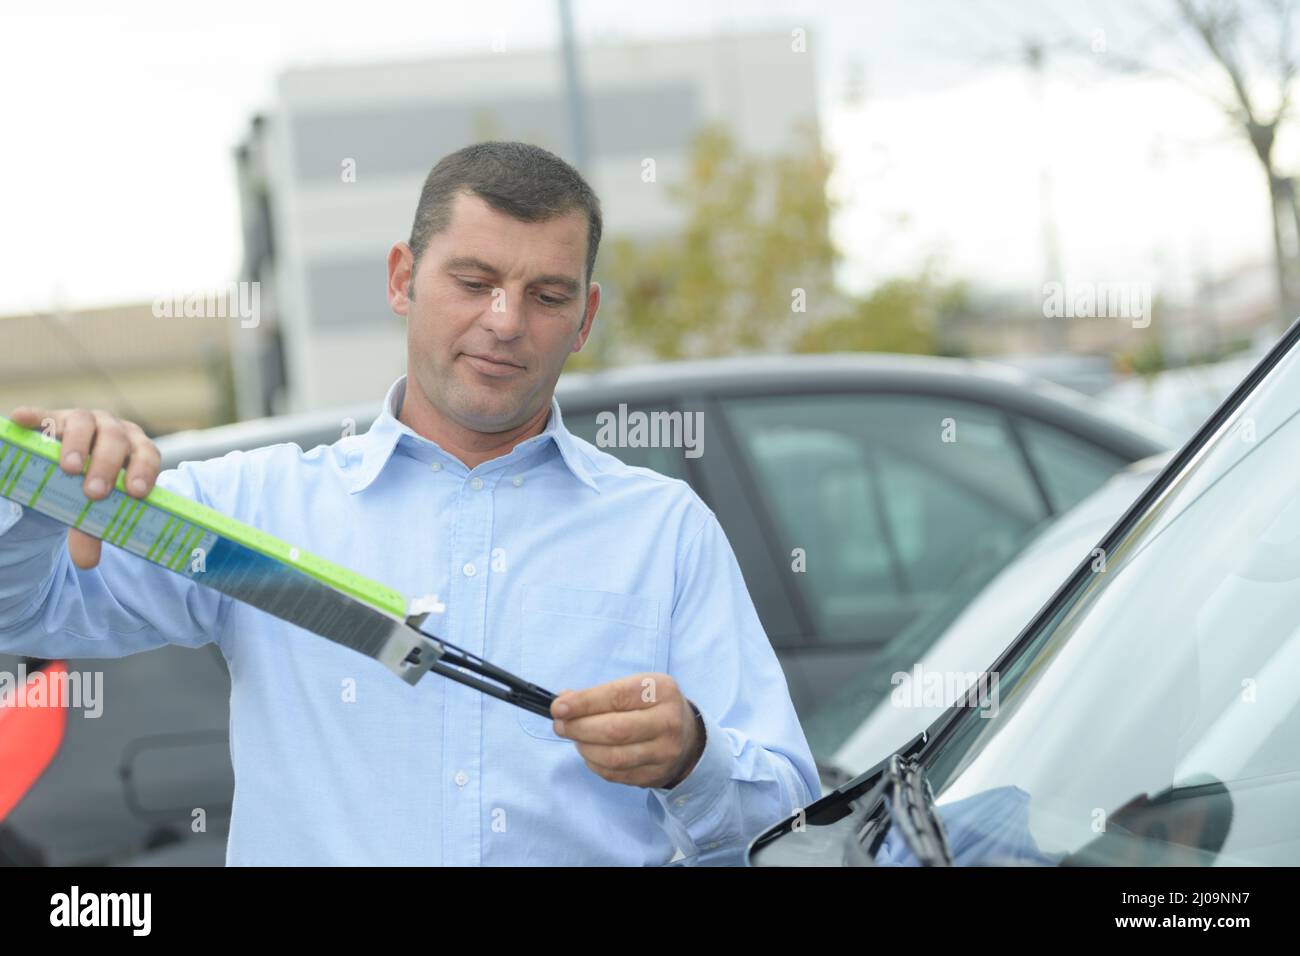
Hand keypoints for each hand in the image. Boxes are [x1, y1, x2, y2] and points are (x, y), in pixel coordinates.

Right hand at [8, 406, 159, 568]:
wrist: (69, 466)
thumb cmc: (92, 485)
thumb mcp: (94, 508)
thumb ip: (93, 529)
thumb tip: (87, 562)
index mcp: (135, 449)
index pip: (148, 454)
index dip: (144, 472)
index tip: (136, 493)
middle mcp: (113, 430)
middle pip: (117, 439)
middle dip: (108, 465)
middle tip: (94, 492)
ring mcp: (83, 420)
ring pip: (85, 423)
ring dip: (79, 444)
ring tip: (69, 468)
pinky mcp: (53, 418)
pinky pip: (44, 415)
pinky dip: (35, 416)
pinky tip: (21, 420)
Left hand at [551, 673, 704, 789]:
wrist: (687, 736)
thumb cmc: (651, 706)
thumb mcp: (634, 687)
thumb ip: (599, 693)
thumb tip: (562, 702)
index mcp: (662, 690)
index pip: (617, 696)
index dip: (584, 703)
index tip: (558, 708)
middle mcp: (668, 722)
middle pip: (614, 730)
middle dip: (578, 728)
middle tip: (560, 725)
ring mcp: (664, 752)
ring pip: (613, 757)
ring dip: (584, 748)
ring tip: (575, 738)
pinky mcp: (656, 775)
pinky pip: (616, 774)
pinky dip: (595, 764)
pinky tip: (590, 753)